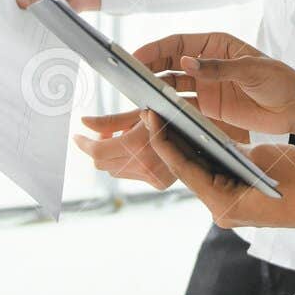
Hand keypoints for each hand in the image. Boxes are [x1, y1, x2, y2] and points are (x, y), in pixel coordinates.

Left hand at [72, 108, 250, 189]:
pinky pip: (131, 174)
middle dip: (95, 146)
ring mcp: (153, 179)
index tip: (77, 134)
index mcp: (142, 145)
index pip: (98, 152)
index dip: (84, 143)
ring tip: (118, 135)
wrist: (218, 142)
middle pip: (102, 163)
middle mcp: (146, 167)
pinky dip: (126, 160)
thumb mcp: (146, 111)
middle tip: (98, 132)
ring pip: (115, 169)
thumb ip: (112, 120)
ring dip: (111, 153)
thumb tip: (84, 122)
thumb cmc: (184, 114)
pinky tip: (135, 146)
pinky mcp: (160, 183)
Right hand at [133, 32, 294, 141]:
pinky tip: (155, 114)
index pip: (176, 44)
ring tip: (135, 97)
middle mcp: (205, 64)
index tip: (134, 58)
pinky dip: (168, 110)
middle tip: (126, 79)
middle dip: (146, 69)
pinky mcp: (208, 109)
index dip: (154, 50)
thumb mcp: (252, 70)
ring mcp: (205, 87)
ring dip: (154, 90)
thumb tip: (186, 62)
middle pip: (167, 64)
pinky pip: (182, 108)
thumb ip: (219, 68)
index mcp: (214, 45)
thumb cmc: (279, 81)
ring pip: (171, 86)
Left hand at [144, 113, 294, 231]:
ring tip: (167, 121)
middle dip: (169, 143)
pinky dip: (204, 158)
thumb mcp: (261, 156)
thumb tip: (209, 141)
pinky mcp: (236, 203)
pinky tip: (192, 137)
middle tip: (151, 114)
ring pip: (198, 174)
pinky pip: (213, 177)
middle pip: (187, 171)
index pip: (184, 167)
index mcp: (222, 201)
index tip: (150, 117)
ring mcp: (228, 209)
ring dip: (184, 150)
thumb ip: (231, 150)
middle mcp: (220, 209)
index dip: (163, 141)